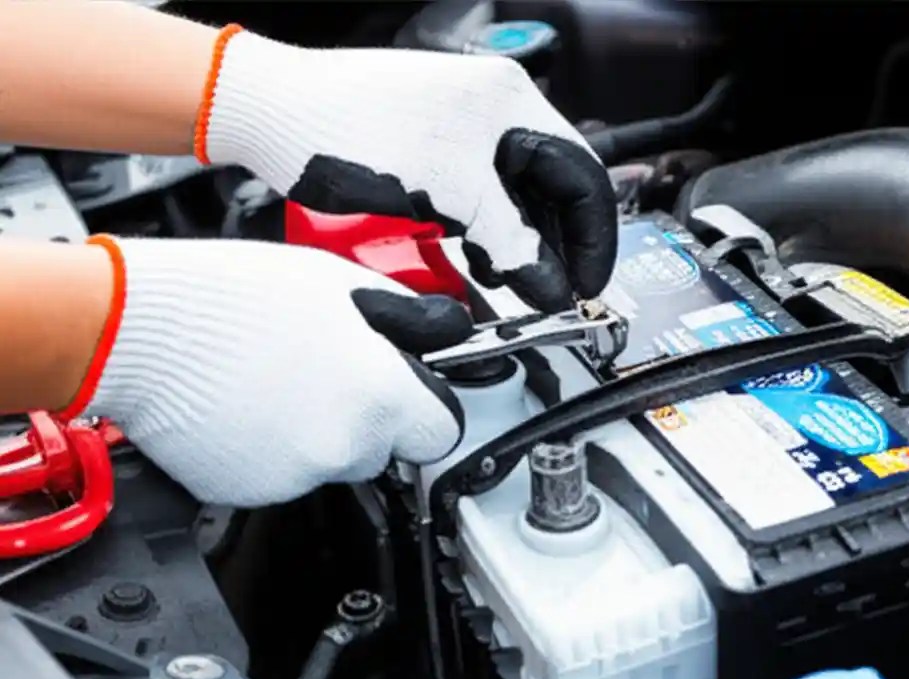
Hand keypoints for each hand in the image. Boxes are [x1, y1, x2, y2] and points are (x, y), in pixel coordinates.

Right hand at [79, 236, 473, 506]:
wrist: (137, 330)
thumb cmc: (230, 298)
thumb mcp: (339, 282)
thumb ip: (402, 317)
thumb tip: (437, 331)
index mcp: (380, 397)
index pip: (441, 431)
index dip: (427, 408)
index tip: (414, 395)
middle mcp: (344, 448)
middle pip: (383, 449)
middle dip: (365, 417)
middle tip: (325, 372)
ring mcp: (294, 477)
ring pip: (329, 462)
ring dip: (315, 432)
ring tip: (274, 380)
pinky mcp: (248, 492)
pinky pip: (279, 475)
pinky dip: (270, 448)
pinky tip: (246, 405)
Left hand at [199, 27, 617, 311]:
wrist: (265, 111)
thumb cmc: (340, 126)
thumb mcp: (445, 194)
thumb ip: (508, 242)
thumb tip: (549, 285)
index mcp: (509, 102)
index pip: (582, 176)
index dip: (591, 238)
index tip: (584, 285)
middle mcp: (491, 110)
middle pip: (552, 189)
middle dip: (555, 245)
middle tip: (552, 293)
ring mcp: (458, 130)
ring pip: (514, 199)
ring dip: (518, 244)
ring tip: (510, 282)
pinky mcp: (427, 153)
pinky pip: (475, 200)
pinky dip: (482, 234)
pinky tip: (472, 259)